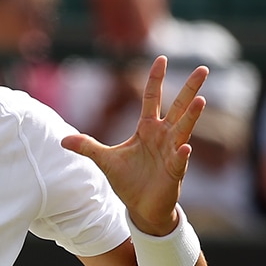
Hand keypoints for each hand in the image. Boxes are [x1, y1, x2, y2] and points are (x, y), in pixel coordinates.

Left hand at [61, 56, 207, 235]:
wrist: (141, 207)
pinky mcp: (174, 172)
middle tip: (203, 68)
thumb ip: (87, 146)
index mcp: (147, 129)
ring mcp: (171, 153)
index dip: (155, 79)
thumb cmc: (128, 180)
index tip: (161, 58)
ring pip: (184, 130)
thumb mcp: (104, 160)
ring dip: (191, 116)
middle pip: (177, 108)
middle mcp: (163, 137)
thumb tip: (62, 139)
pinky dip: (182, 155)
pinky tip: (185, 147)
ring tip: (201, 100)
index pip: (152, 98)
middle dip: (189, 88)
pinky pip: (179, 161)